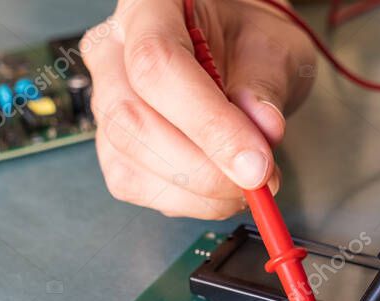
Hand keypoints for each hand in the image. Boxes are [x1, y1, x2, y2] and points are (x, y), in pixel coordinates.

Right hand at [82, 0, 314, 218]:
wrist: (236, 55)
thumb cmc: (247, 42)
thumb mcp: (273, 48)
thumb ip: (265, 86)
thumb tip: (264, 130)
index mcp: (147, 9)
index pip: (157, 66)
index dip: (207, 124)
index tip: (254, 164)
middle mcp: (113, 54)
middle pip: (132, 121)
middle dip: (203, 168)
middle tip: (258, 181)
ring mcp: (107, 103)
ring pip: (130, 163)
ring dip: (199, 192)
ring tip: (247, 184)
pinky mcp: (115, 149)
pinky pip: (138, 188)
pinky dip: (188, 202)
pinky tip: (221, 190)